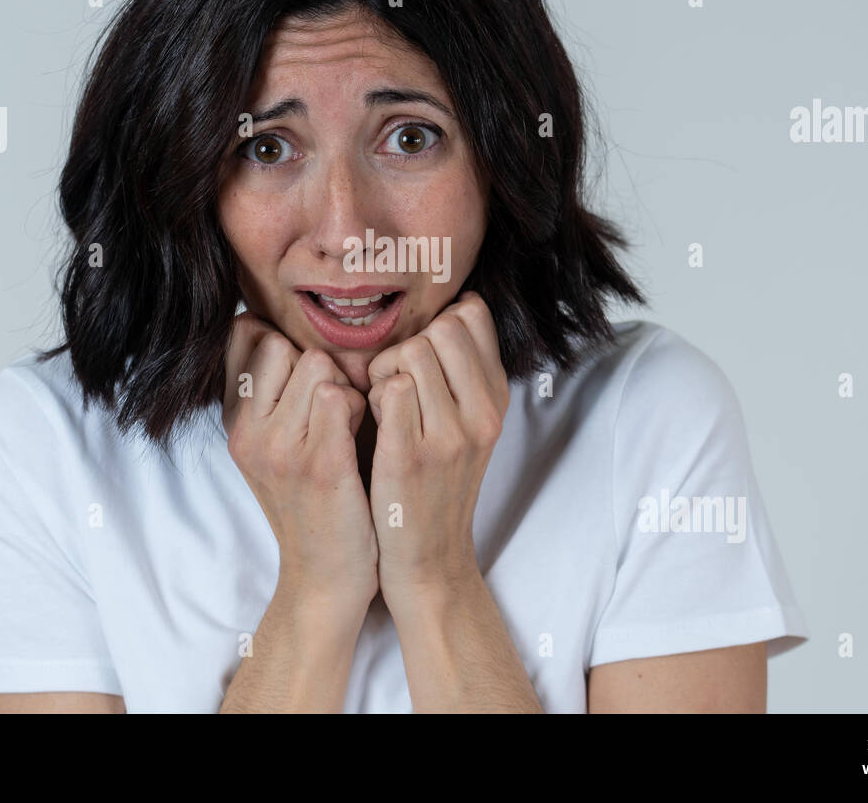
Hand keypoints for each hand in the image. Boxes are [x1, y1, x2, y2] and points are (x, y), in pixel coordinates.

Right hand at [223, 312, 378, 610]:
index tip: (305, 377)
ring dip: (346, 387)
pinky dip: (365, 406)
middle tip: (332, 409)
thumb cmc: (314, 502)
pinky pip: (341, 397)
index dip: (284, 342)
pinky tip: (366, 435)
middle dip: (318, 366)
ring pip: (319, 365)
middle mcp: (248, 433)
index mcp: (235, 423)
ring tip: (350, 426)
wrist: (326, 578)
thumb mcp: (272, 446)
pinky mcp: (320, 466)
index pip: (245, 333)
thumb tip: (278, 323)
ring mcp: (281, 449)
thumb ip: (271, 392)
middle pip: (286, 344)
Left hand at [365, 291, 509, 600]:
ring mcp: (451, 435)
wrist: (428, 559)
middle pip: (440, 328)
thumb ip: (462, 372)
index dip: (435, 325)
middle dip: (407, 346)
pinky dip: (371, 398)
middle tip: (395, 384)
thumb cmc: (434, 484)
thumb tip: (454, 307)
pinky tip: (372, 425)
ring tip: (383, 407)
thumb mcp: (469, 426)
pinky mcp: (412, 455)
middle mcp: (483, 413)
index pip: (473, 315)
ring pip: (411, 352)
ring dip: (384, 371)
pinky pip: (389, 389)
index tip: (420, 359)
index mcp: (496, 398)